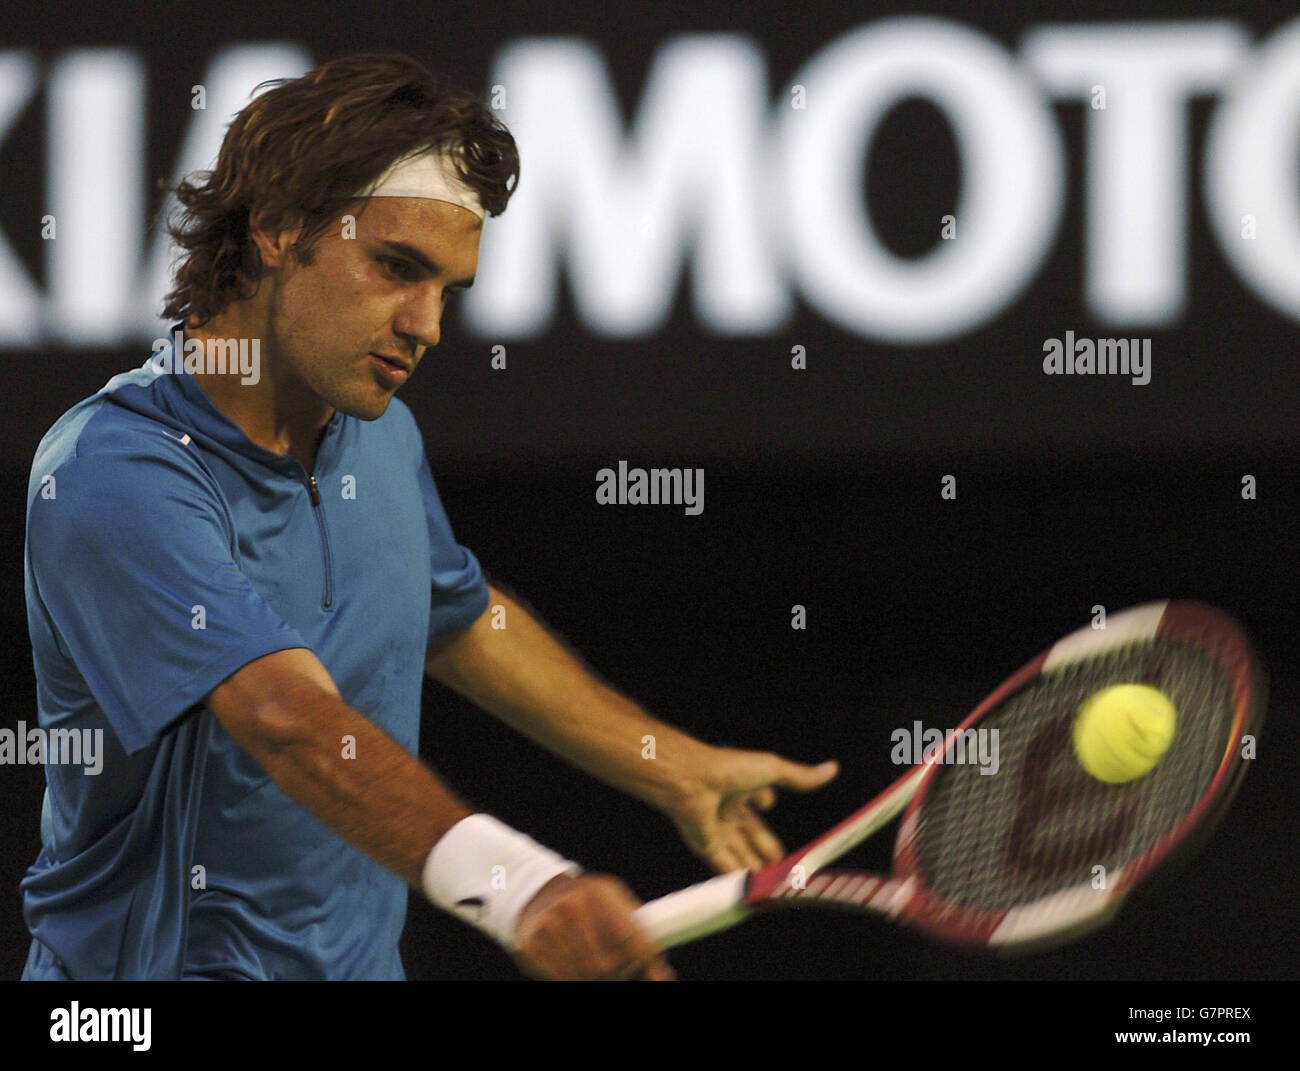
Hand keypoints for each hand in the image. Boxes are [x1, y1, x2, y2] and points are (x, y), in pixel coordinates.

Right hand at [513, 872, 674, 980]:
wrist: (539, 894)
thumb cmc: (590, 907)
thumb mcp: (617, 909)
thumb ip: (642, 941)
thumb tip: (664, 978)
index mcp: (600, 892)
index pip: (629, 941)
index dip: (639, 963)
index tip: (639, 968)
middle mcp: (572, 904)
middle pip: (607, 966)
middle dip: (616, 975)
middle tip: (615, 972)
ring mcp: (549, 924)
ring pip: (584, 976)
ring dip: (592, 978)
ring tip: (593, 968)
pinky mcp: (531, 943)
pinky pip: (560, 978)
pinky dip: (569, 977)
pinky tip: (571, 965)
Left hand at [668, 747, 837, 872]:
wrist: (691, 781)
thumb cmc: (729, 768)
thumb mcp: (771, 770)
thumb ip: (799, 776)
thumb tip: (832, 769)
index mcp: (742, 786)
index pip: (759, 798)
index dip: (767, 804)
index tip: (776, 809)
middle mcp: (729, 807)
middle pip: (752, 834)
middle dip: (768, 851)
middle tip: (786, 869)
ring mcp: (717, 827)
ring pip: (741, 853)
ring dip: (757, 869)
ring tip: (774, 887)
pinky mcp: (705, 845)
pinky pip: (725, 865)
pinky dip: (738, 879)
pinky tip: (752, 891)